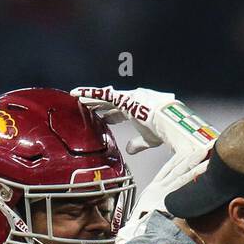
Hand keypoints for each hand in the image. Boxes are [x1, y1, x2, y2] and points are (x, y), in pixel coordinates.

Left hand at [72, 85, 218, 157]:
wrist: (167, 120)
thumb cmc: (163, 129)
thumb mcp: (149, 139)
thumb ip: (138, 143)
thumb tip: (129, 150)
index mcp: (138, 109)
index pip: (120, 111)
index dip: (110, 115)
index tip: (102, 118)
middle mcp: (131, 100)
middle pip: (109, 102)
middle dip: (97, 104)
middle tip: (84, 105)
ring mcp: (126, 97)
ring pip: (103, 96)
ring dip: (90, 97)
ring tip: (76, 96)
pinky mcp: (121, 97)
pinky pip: (101, 94)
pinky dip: (89, 93)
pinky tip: (78, 93)